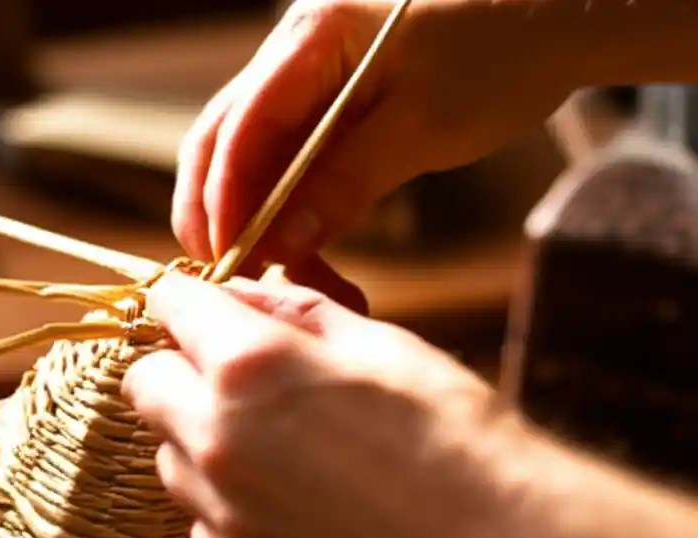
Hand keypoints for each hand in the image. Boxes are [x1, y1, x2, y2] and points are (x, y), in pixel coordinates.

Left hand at [122, 271, 532, 537]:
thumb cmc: (458, 442)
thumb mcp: (384, 345)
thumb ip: (299, 314)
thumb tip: (246, 296)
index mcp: (249, 367)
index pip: (170, 306)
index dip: (186, 298)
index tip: (202, 305)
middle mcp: (215, 437)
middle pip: (146, 384)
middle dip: (180, 367)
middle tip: (239, 372)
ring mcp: (221, 509)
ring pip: (169, 454)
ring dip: (200, 436)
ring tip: (278, 441)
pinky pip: (202, 516)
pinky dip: (227, 498)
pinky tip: (293, 498)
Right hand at [174, 0, 576, 269]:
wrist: (553, 19)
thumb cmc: (497, 54)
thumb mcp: (422, 126)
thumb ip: (344, 183)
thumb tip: (279, 244)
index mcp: (309, 39)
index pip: (238, 127)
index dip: (223, 199)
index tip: (228, 261)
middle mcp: (292, 55)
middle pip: (221, 141)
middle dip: (216, 212)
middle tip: (230, 279)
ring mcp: (306, 79)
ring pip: (249, 159)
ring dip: (253, 219)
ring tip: (275, 276)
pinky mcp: (328, 106)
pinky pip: (288, 163)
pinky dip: (288, 209)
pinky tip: (304, 250)